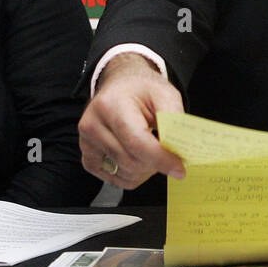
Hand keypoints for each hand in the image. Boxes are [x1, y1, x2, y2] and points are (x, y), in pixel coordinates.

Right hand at [79, 53, 186, 188]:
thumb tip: (180, 150)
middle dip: (156, 163)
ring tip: (153, 150)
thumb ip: (174, 120)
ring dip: (146, 169)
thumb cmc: (142, 90)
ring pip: (125, 173)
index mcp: (110, 105)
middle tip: (169, 153)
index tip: (179, 168)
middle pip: (131, 161)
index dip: (160, 158)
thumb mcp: (165, 94)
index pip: (136, 141)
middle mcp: (92, 125)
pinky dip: (134, 174)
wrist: (120, 86)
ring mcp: (86, 143)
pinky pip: (116, 180)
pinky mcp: (88, 158)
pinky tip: (139, 156)